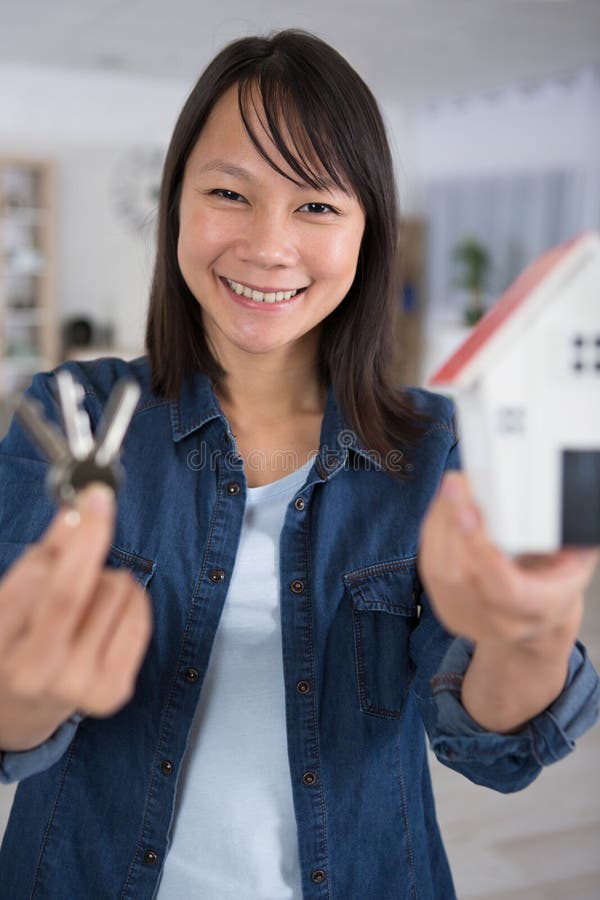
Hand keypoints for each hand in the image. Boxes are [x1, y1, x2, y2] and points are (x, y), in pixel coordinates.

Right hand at [0, 484, 152, 750]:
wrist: (21, 707)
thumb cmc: (14, 640)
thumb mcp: (10, 601)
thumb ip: (42, 559)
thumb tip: (77, 515)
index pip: (33, 584)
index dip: (65, 537)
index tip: (87, 499)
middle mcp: (34, 673)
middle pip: (72, 592)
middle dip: (91, 537)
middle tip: (98, 504)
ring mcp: (77, 687)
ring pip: (111, 593)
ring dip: (103, 576)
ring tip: (85, 595)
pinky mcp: (113, 691)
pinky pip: (137, 615)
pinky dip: (130, 595)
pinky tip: (110, 605)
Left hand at [418, 471, 598, 650]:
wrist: (537, 621)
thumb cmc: (557, 581)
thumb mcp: (575, 558)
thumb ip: (563, 533)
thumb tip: (549, 494)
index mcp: (539, 608)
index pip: (505, 588)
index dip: (482, 550)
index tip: (469, 511)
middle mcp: (500, 620)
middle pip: (461, 574)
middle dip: (452, 524)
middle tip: (456, 485)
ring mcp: (467, 617)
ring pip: (439, 569)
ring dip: (440, 522)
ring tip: (452, 488)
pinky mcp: (444, 606)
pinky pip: (429, 567)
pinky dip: (433, 531)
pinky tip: (443, 507)